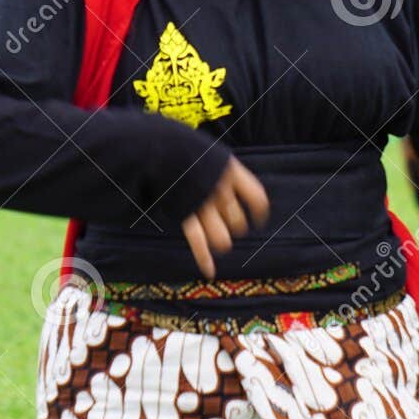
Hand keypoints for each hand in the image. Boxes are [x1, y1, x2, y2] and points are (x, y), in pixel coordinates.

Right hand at [181, 157, 269, 279]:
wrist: (159, 146)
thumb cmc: (185, 150)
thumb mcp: (211, 155)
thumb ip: (224, 172)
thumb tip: (235, 188)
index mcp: (232, 172)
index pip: (257, 199)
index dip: (259, 213)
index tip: (259, 219)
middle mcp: (221, 191)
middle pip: (238, 223)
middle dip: (233, 227)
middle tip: (223, 223)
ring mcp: (203, 205)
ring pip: (222, 240)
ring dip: (221, 243)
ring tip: (216, 239)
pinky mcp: (185, 215)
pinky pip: (198, 242)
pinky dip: (203, 259)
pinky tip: (209, 273)